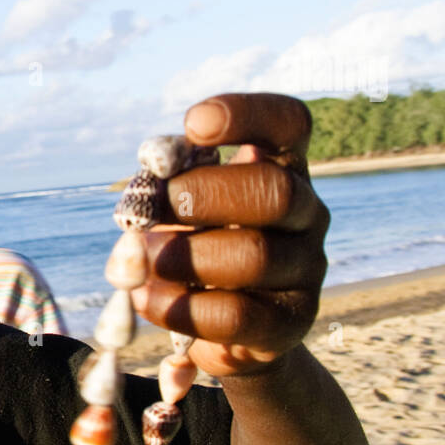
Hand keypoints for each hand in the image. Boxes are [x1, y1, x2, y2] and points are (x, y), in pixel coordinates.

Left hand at [131, 93, 328, 376]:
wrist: (225, 329)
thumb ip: (162, 200)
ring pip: (255, 255)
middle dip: (202, 196)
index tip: (192, 124)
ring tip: (141, 262)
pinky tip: (149, 300)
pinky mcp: (291, 321)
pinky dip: (183, 308)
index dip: (247, 115)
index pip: (289, 124)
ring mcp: (306, 267)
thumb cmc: (194, 248)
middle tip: (153, 209)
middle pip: (275, 190)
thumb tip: (138, 213)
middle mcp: (306, 212)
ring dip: (183, 256)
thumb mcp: (178, 214)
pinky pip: (239, 314)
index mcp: (281, 168)